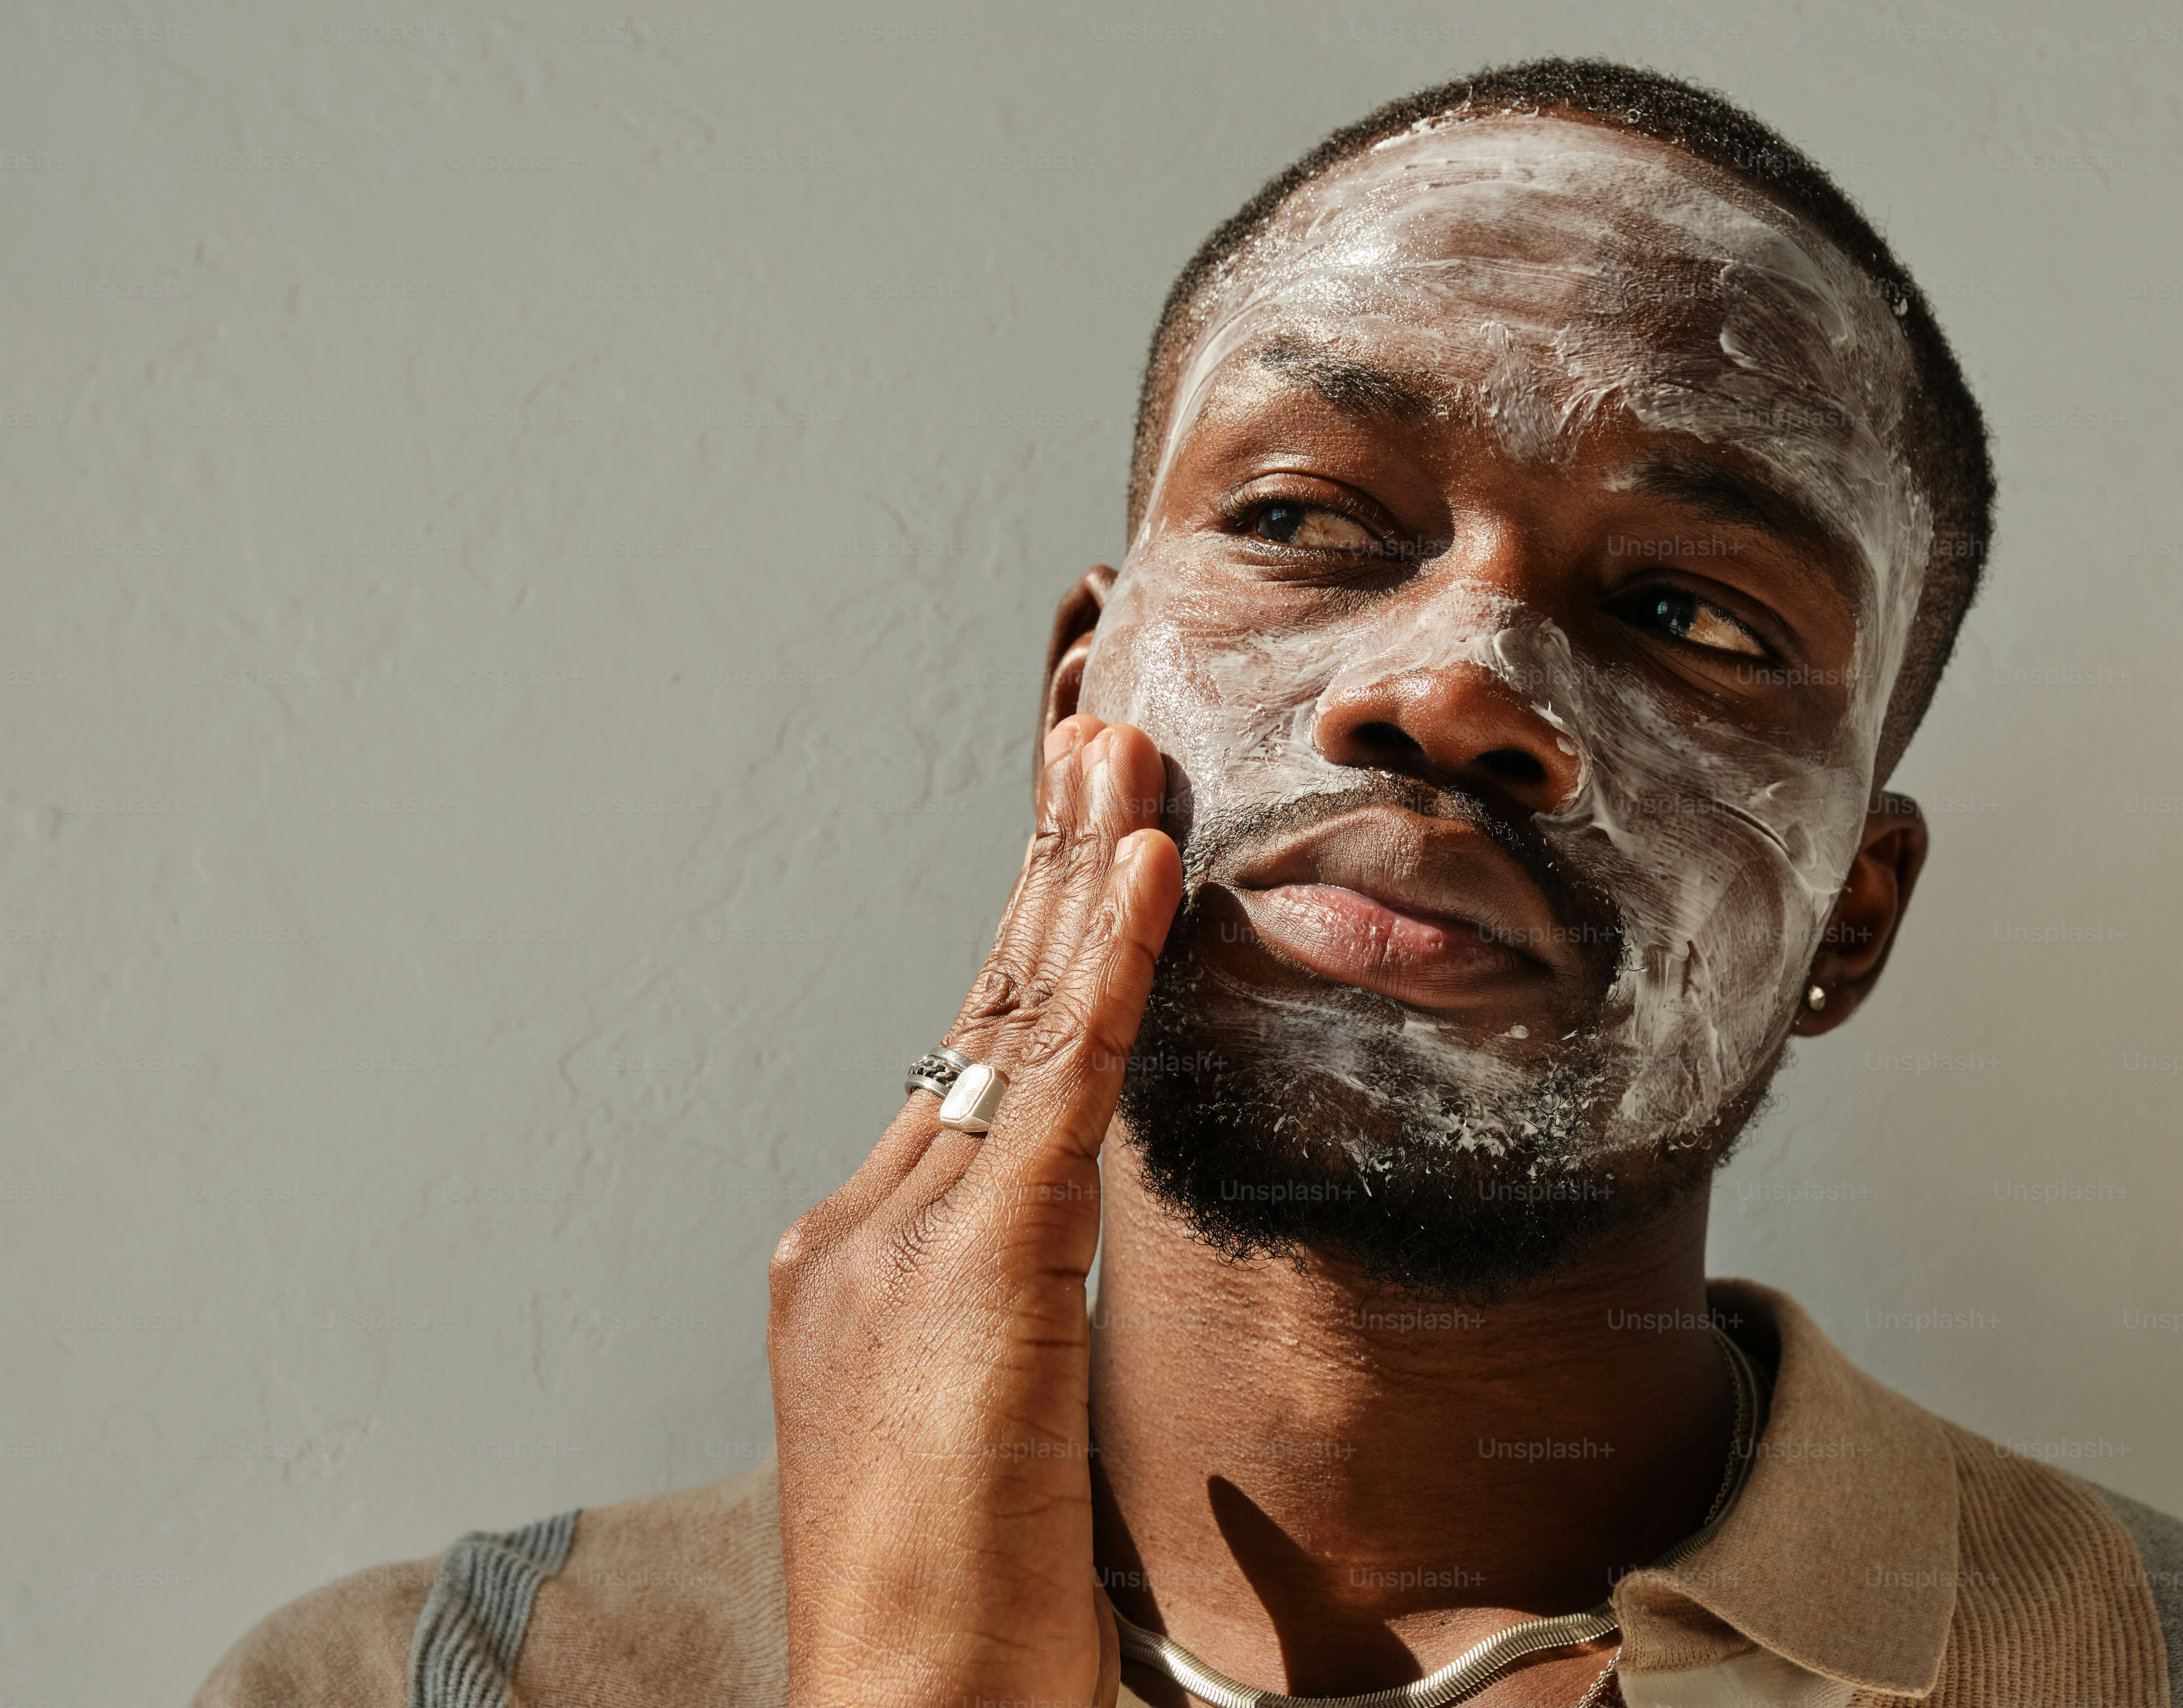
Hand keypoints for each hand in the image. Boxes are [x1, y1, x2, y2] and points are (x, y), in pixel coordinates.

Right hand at [768, 716, 1180, 1707]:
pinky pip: (1057, 1088)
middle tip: (1098, 746)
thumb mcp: (985, 1435)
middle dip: (1046, 870)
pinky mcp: (972, 1278)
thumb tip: (1067, 1260)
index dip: (1036, 951)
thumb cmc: (958, 1614)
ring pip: (1010, 1023)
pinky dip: (1107, 967)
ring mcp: (897, 1250)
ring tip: (1122, 761)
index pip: (970, 1071)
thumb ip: (1015, 1323)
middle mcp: (860, 1236)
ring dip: (1076, 876)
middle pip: (978, 1017)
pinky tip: (1145, 872)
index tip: (1088, 848)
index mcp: (865, 1271)